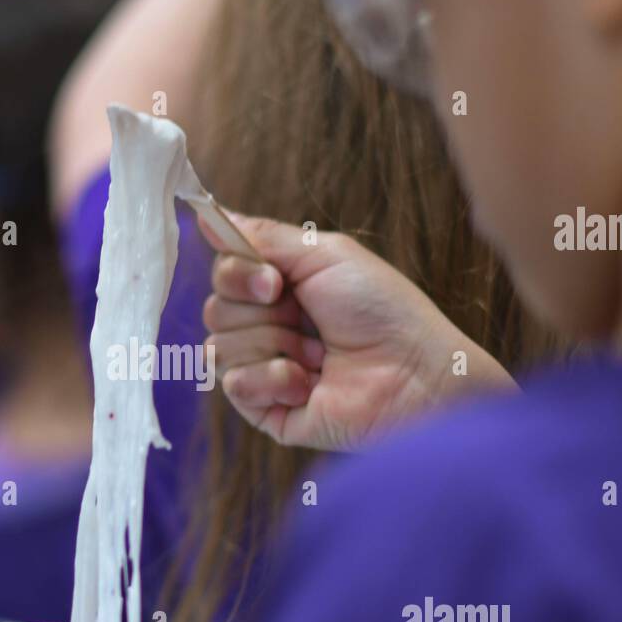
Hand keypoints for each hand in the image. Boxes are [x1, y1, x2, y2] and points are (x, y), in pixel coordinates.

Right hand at [202, 216, 515, 452]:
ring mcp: (265, 371)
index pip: (223, 274)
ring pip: (219, 348)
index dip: (238, 275)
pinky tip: (308, 384)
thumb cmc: (382, 310)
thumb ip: (263, 236)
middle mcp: (268, 327)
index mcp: (280, 289)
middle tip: (306, 319)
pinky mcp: (267, 410)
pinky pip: (234, 386)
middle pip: (216, 310)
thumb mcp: (324, 254)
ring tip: (317, 356)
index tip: (275, 282)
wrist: (414, 373)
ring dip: (274, 345)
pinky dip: (273, 379)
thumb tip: (207, 211)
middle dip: (262, 313)